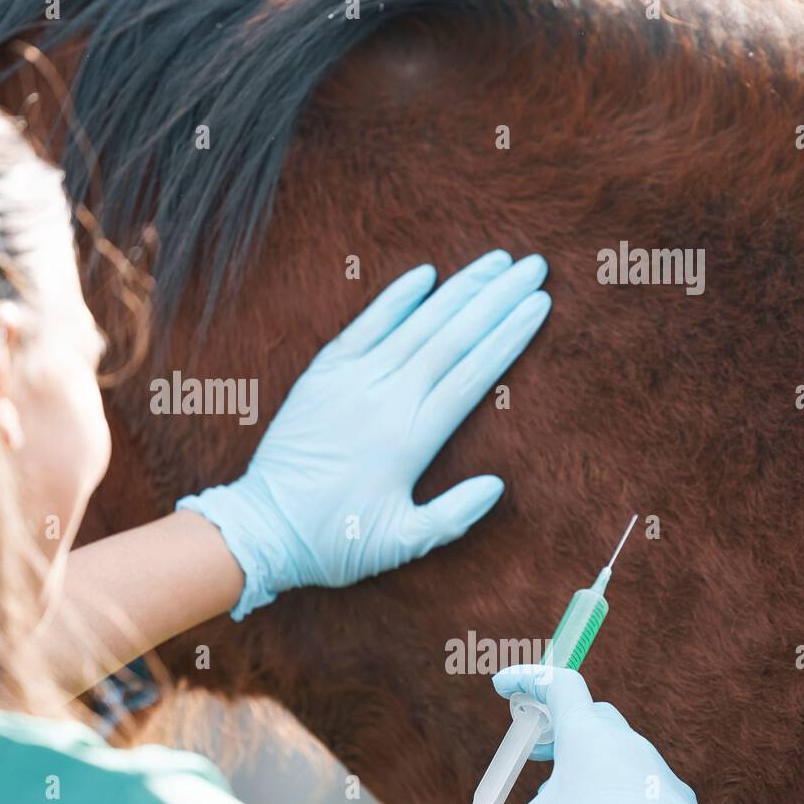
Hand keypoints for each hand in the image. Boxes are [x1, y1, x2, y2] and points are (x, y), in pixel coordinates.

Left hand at [177, 249, 550, 618]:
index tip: (539, 304)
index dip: (508, 337)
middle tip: (533, 266)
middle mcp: (384, 401)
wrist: (264, 529)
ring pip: (415, 325)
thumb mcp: (401, 542)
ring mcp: (351, 382)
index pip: (472, 376)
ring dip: (458, 290)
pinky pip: (364, 327)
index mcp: (410, 439)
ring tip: (496, 261)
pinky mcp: (322, 375)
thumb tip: (496, 486)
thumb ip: (452, 515)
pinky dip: (394, 299)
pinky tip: (424, 274)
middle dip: (496, 299)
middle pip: (452, 339)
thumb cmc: (335, 542)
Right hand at [433, 665, 752, 803]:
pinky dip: (621, 792)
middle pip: (591, 714)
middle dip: (559, 727)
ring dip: (590, 762)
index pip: (557, 684)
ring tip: (567, 796)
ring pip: (619, 751)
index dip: (528, 679)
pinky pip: (645, 785)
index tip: (503, 687)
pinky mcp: (677, 803)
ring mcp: (654, 771)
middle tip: (537, 750)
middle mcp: (623, 743)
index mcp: (586, 735)